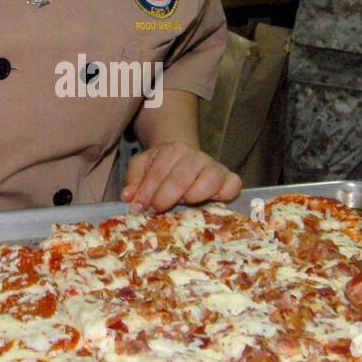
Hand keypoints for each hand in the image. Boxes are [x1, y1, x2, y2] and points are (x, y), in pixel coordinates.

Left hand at [121, 142, 240, 212]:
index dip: (146, 192)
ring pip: (208, 181)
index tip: (138, 207)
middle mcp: (195, 156)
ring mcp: (214, 167)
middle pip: (181, 178)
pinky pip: (232, 187)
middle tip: (156, 210)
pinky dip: (223, 196)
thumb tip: (128, 198)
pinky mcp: (230, 179)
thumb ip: (133, 179)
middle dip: (165, 198)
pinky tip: (210, 203)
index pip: (159, 172)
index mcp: (173, 150)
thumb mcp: (143, 166)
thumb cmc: (162, 166)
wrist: (186, 157)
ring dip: (192, 197)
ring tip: (182, 204)